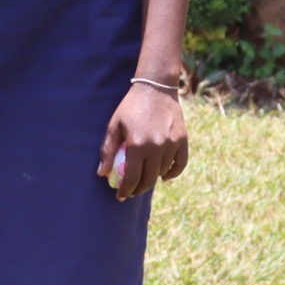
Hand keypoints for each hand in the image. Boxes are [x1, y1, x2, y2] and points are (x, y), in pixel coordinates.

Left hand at [97, 84, 188, 200]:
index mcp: (138, 144)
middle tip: (131, 191)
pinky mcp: (182, 139)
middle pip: (148, 180)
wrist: (156, 88)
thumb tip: (102, 174)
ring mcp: (171, 144)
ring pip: (162, 172)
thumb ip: (107, 150)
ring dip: (152, 178)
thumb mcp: (114, 126)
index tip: (120, 196)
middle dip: (138, 189)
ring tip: (143, 177)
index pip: (132, 178)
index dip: (126, 190)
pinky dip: (172, 173)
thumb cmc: (131, 107)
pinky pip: (180, 164)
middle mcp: (157, 147)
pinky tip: (164, 177)